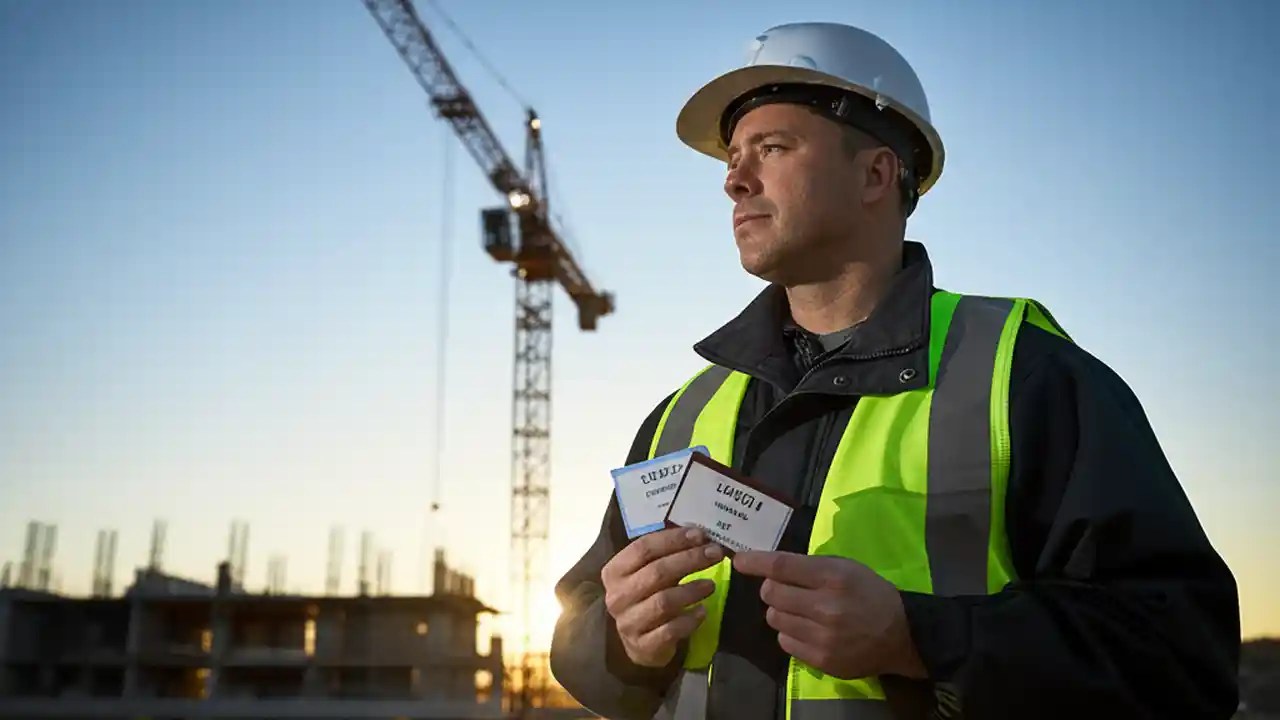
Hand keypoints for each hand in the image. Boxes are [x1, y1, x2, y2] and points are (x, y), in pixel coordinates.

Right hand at [601, 527, 723, 666]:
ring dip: (691, 590)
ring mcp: (628, 623)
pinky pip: (671, 630)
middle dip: (690, 560)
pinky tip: (703, 611)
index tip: (700, 535)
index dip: (673, 539)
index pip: (643, 548)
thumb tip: (698, 534)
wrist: (638, 641)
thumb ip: (666, 554)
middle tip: (714, 554)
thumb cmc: (646, 597)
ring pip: (664, 601)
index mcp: (615, 571)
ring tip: (711, 585)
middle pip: (656, 572)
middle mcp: (617, 596)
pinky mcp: (643, 646)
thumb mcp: (647, 573)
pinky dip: (690, 620)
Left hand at [733, 551, 926, 679]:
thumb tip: (768, 566)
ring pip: (774, 618)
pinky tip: (806, 629)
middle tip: (784, 589)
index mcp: (833, 577)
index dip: (756, 562)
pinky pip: (784, 641)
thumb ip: (808, 566)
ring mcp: (823, 637)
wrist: (900, 635)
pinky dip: (789, 632)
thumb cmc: (870, 593)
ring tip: (800, 611)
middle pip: (772, 594)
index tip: (739, 560)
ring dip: (780, 612)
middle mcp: (826, 607)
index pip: (782, 567)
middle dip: (772, 589)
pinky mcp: (821, 660)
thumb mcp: (846, 567)